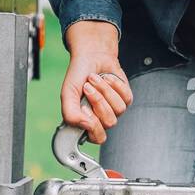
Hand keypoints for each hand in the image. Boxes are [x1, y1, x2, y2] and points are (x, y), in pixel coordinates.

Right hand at [60, 23, 132, 144]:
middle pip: (109, 122)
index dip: (93, 125)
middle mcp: (102, 118)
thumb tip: (85, 126)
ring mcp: (115, 109)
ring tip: (95, 80)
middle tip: (88, 88)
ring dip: (105, 90)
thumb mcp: (68, 94)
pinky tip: (106, 78)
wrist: (91, 57)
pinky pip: (126, 97)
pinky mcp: (126, 98)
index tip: (84, 108)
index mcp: (87, 122)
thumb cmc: (78, 77)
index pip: (97, 138)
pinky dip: (115, 84)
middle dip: (98, 102)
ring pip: (119, 109)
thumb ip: (70, 113)